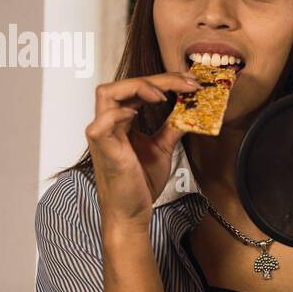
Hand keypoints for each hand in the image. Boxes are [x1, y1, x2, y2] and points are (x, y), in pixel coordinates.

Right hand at [86, 71, 201, 229]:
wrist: (132, 212)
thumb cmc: (140, 183)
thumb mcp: (163, 147)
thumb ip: (172, 126)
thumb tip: (190, 109)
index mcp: (120, 121)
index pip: (137, 88)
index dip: (164, 81)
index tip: (191, 83)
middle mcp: (108, 123)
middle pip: (124, 84)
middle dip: (158, 79)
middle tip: (187, 83)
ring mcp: (101, 134)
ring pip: (107, 92)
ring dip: (138, 87)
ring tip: (164, 95)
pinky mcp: (101, 148)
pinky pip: (102, 122)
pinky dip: (120, 113)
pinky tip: (139, 114)